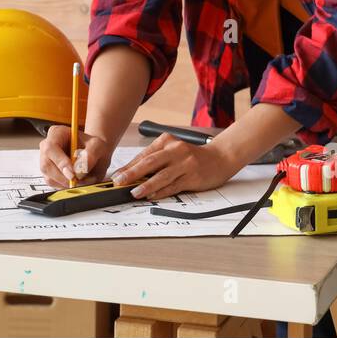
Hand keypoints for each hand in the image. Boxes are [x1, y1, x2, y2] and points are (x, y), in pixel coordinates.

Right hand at [38, 127, 114, 188]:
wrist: (94, 155)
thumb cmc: (93, 147)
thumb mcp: (98, 146)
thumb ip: (91, 155)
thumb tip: (79, 170)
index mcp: (56, 133)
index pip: (51, 148)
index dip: (60, 162)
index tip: (73, 174)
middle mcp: (47, 147)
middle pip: (46, 165)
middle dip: (64, 177)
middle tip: (79, 182)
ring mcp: (46, 162)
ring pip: (50, 178)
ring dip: (67, 184)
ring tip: (85, 180)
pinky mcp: (49, 175)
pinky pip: (54, 185)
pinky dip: (67, 187)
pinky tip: (79, 182)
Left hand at [110, 133, 239, 199]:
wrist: (220, 157)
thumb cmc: (192, 156)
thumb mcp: (173, 151)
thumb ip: (155, 160)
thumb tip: (131, 174)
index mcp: (167, 141)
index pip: (144, 155)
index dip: (128, 166)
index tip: (116, 176)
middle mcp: (175, 150)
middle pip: (150, 163)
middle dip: (132, 173)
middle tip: (119, 182)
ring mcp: (185, 163)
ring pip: (162, 176)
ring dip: (146, 185)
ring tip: (134, 192)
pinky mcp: (192, 176)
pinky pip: (174, 186)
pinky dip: (162, 192)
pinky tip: (152, 196)